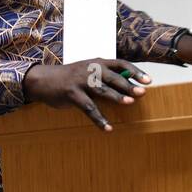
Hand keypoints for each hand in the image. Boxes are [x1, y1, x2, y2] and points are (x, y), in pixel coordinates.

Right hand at [22, 58, 151, 130]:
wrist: (43, 80)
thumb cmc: (71, 77)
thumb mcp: (88, 71)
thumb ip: (106, 76)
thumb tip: (129, 85)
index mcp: (97, 62)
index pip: (120, 63)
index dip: (135, 71)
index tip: (148, 80)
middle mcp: (90, 69)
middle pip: (113, 76)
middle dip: (128, 84)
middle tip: (142, 92)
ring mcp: (80, 81)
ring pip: (101, 89)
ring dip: (116, 97)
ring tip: (129, 103)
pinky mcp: (72, 94)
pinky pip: (88, 108)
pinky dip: (98, 119)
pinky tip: (107, 128)